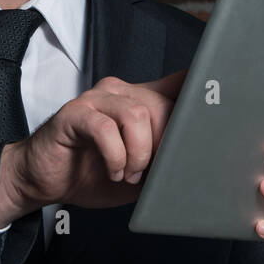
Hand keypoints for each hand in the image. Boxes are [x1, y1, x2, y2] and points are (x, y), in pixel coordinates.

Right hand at [0, 71, 185, 226]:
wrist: (45, 180)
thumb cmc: (93, 173)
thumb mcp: (140, 169)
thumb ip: (164, 157)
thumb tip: (196, 161)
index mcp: (140, 100)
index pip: (177, 84)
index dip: (200, 86)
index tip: (219, 92)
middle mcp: (120, 92)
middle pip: (162, 106)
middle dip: (164, 146)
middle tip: (151, 172)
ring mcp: (96, 99)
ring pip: (136, 115)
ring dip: (138, 153)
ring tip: (129, 174)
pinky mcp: (75, 113)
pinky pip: (105, 128)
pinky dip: (115, 156)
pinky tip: (113, 170)